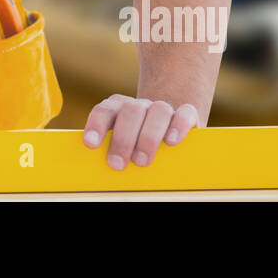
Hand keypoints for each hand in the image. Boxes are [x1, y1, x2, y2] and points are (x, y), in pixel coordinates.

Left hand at [82, 94, 198, 168]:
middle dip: (122, 139)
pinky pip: (185, 113)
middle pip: (131, 111)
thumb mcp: (121, 147)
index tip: (90, 144)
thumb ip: (110, 151)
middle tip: (117, 165)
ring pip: (158, 110)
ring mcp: (163, 108)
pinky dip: (179, 125)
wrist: (166, 130)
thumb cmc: (136, 145)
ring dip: (149, 136)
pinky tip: (171, 142)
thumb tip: (99, 172)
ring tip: (142, 161)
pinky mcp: (186, 115)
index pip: (105, 110)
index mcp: (118, 109)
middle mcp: (140, 105)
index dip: (96, 125)